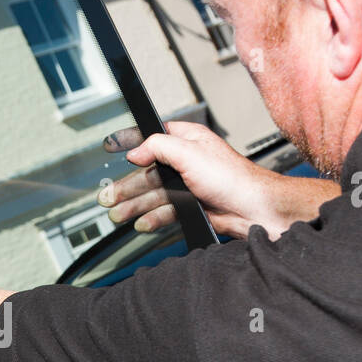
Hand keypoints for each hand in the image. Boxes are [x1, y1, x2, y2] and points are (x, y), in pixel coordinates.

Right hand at [100, 122, 335, 240]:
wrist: (255, 210)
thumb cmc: (234, 179)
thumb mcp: (190, 153)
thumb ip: (158, 146)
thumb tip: (136, 151)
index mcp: (187, 140)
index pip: (151, 137)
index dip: (130, 141)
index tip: (110, 146)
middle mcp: (187, 161)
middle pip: (147, 172)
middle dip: (126, 185)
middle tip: (107, 196)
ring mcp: (189, 185)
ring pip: (154, 194)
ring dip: (134, 204)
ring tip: (118, 214)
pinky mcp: (193, 206)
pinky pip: (166, 212)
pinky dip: (153, 218)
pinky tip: (142, 224)